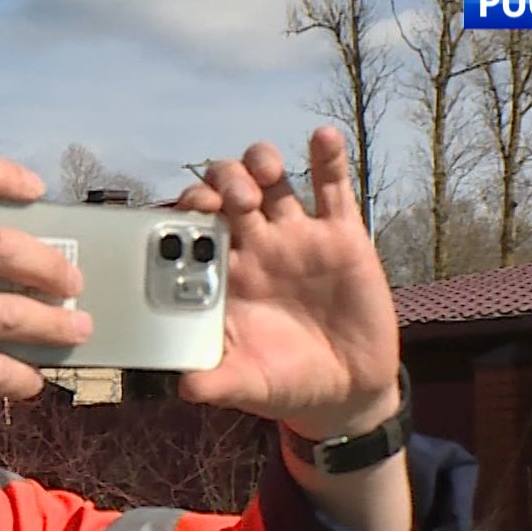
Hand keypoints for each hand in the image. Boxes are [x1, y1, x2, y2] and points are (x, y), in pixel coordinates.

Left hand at [173, 127, 401, 440]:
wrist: (347, 392)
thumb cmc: (287, 384)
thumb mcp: (248, 386)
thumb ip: (215, 383)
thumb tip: (184, 386)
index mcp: (226, 275)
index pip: (196, 225)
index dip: (190, 210)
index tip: (193, 213)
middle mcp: (258, 248)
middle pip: (230, 191)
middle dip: (225, 181)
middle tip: (236, 198)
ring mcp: (299, 237)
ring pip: (275, 180)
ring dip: (263, 162)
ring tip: (267, 173)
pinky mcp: (342, 236)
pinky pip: (333, 187)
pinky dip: (328, 158)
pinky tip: (322, 138)